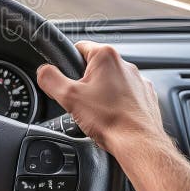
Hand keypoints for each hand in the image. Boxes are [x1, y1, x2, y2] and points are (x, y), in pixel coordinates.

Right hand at [37, 41, 167, 154]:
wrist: (138, 143)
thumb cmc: (109, 119)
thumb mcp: (68, 97)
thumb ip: (50, 79)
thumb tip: (43, 71)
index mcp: (106, 56)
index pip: (78, 47)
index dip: (68, 64)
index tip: (67, 81)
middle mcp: (125, 64)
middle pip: (94, 66)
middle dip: (85, 82)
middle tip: (81, 101)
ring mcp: (138, 80)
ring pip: (111, 81)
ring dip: (102, 93)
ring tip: (98, 112)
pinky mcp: (146, 95)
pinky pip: (126, 94)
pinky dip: (118, 103)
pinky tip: (112, 117)